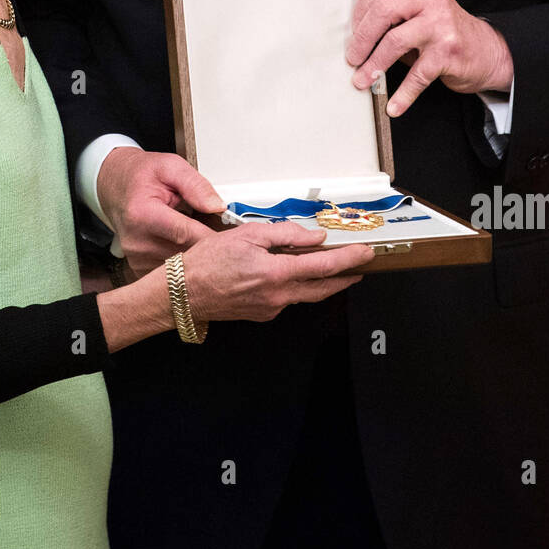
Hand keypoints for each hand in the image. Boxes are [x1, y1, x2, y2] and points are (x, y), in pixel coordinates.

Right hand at [96, 147, 223, 275]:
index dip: (213, 238)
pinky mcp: (140, 268)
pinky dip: (186, 266)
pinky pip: (172, 274)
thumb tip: (218, 206)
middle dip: (210, 251)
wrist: (116, 186)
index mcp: (142, 214)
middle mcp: (137, 241)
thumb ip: (195, 184)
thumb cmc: (142, 176)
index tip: (235, 240)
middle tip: (232, 244)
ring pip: (181, 269)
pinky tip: (194, 252)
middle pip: (185, 255)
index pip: (185, 233)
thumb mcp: (170, 167)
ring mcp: (137, 258)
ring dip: (199, 260)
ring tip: (213, 248)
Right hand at [180, 221, 374, 322]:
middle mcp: (277, 296)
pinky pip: (287, 298)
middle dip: (346, 277)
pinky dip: (297, 286)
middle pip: (323, 288)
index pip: (324, 266)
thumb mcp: (247, 235)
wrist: (183, 293)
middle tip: (361, 266)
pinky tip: (293, 274)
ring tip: (336, 270)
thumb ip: (285, 235)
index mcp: (276, 273)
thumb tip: (313, 238)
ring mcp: (270, 308)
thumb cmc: (207, 262)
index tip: (365, 253)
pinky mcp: (262, 313)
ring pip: (306, 294)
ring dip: (324, 283)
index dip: (349, 259)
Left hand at [345, 0, 512, 116]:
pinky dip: (403, 94)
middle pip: (382, 11)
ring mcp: (440, 24)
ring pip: (395, 41)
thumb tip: (354, 40)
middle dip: (361, 39)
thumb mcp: (419, 14)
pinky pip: (418, 75)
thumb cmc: (444, 34)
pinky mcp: (448, 51)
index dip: (359, 8)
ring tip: (362, 81)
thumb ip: (392, 17)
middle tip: (352, 59)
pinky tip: (393, 106)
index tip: (352, 31)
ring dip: (374, 65)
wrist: (488, 51)